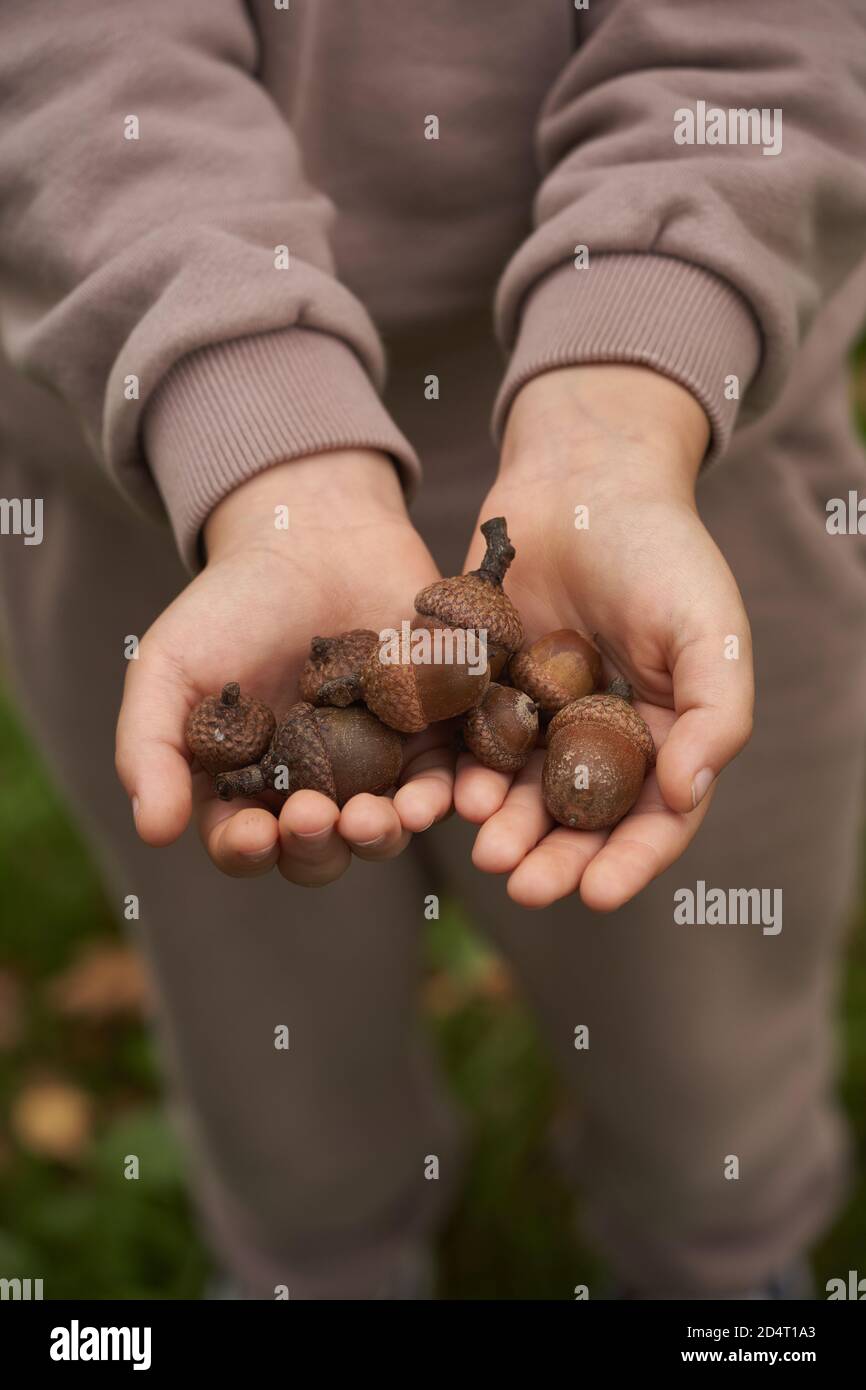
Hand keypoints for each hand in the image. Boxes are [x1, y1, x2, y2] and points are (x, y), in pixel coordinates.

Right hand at [116, 450, 453, 884]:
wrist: (313, 535)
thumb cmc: (231, 603)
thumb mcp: (170, 666)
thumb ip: (150, 746)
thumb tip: (154, 832)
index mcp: (248, 784)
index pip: (245, 842)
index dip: (248, 848)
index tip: (255, 834)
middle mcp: (315, 788)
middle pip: (321, 850)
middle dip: (319, 847)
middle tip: (319, 818)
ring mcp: (376, 766)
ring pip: (385, 827)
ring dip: (383, 834)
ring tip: (379, 817)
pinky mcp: (432, 734)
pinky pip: (445, 781)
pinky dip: (444, 797)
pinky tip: (440, 797)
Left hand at [455, 365, 753, 910]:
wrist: (582, 478)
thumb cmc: (662, 551)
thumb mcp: (710, 629)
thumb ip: (716, 714)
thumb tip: (686, 797)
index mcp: (663, 735)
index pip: (652, 819)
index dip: (628, 863)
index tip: (597, 897)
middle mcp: (597, 737)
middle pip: (577, 820)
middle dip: (554, 859)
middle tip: (522, 887)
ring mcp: (536, 716)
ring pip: (517, 792)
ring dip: (503, 828)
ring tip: (483, 848)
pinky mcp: (481, 689)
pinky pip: (468, 745)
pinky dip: (459, 776)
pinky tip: (447, 795)